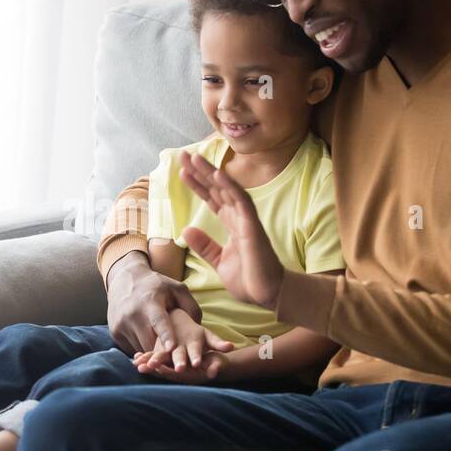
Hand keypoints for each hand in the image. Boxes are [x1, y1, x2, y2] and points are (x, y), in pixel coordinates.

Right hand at [106, 252, 237, 362]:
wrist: (124, 280)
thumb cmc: (157, 286)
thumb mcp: (177, 289)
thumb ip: (191, 307)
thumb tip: (198, 330)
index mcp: (150, 302)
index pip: (158, 321)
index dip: (165, 335)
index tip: (172, 348)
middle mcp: (132, 314)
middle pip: (150, 341)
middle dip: (165, 352)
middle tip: (180, 360)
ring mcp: (121, 325)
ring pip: (142, 349)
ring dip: (154, 353)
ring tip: (165, 350)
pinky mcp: (115, 334)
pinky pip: (133, 348)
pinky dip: (144, 349)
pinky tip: (150, 343)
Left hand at [133, 347, 229, 384]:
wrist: (214, 366)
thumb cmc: (217, 363)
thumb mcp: (217, 363)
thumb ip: (215, 367)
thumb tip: (214, 372)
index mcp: (190, 376)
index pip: (176, 374)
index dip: (166, 371)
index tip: (157, 368)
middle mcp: (181, 375)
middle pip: (165, 372)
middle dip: (154, 370)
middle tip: (141, 368)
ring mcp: (175, 371)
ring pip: (160, 369)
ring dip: (148, 365)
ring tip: (135, 363)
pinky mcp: (171, 365)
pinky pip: (158, 364)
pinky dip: (147, 360)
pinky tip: (136, 357)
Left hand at [177, 151, 285, 309]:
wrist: (267, 294)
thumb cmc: (249, 279)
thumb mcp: (219, 261)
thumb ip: (204, 245)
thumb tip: (186, 230)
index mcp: (232, 224)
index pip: (212, 198)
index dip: (198, 184)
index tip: (182, 171)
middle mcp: (239, 217)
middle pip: (217, 188)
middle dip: (200, 172)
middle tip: (184, 155)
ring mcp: (247, 220)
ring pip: (228, 189)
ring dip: (212, 172)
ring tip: (195, 158)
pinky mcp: (253, 227)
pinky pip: (242, 201)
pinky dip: (230, 186)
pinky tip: (218, 173)